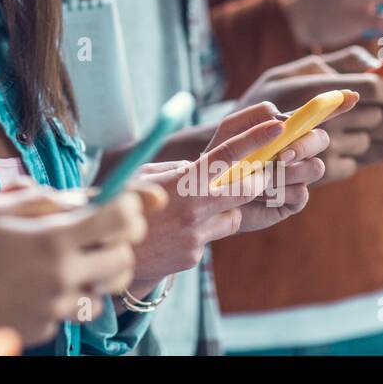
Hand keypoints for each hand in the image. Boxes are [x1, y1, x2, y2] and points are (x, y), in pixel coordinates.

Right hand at [0, 184, 146, 346]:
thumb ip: (40, 200)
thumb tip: (77, 197)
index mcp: (51, 241)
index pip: (119, 220)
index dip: (130, 206)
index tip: (124, 201)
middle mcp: (62, 277)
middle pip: (124, 260)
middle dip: (118, 244)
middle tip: (96, 233)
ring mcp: (56, 308)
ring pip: (102, 290)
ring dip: (94, 273)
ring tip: (63, 260)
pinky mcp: (45, 329)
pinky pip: (71, 310)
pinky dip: (64, 295)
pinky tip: (31, 284)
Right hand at [122, 104, 311, 295]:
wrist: (106, 251)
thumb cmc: (121, 202)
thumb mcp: (144, 176)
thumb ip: (174, 170)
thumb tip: (196, 166)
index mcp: (180, 182)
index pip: (227, 156)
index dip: (254, 139)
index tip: (276, 127)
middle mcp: (192, 209)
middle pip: (244, 190)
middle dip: (256, 180)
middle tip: (259, 173)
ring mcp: (195, 235)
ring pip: (229, 217)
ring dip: (223, 209)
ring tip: (192, 209)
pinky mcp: (192, 256)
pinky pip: (208, 237)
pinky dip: (199, 230)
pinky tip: (174, 232)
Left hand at [203, 100, 335, 231]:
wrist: (207, 194)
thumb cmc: (219, 157)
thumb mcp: (230, 131)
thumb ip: (254, 117)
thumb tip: (282, 118)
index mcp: (285, 130)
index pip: (316, 116)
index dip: (337, 105)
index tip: (351, 96)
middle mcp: (297, 152)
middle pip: (321, 141)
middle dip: (306, 145)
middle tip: (282, 154)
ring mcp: (297, 177)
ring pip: (315, 168)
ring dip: (287, 171)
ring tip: (257, 176)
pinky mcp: (292, 201)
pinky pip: (300, 194)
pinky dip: (278, 193)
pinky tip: (258, 194)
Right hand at [239, 47, 382, 180]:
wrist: (235, 149)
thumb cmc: (266, 101)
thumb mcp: (290, 71)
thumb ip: (337, 62)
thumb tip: (378, 63)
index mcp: (310, 92)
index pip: (373, 88)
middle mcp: (320, 123)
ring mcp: (325, 151)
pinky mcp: (329, 172)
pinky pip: (372, 156)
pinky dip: (376, 145)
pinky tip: (365, 136)